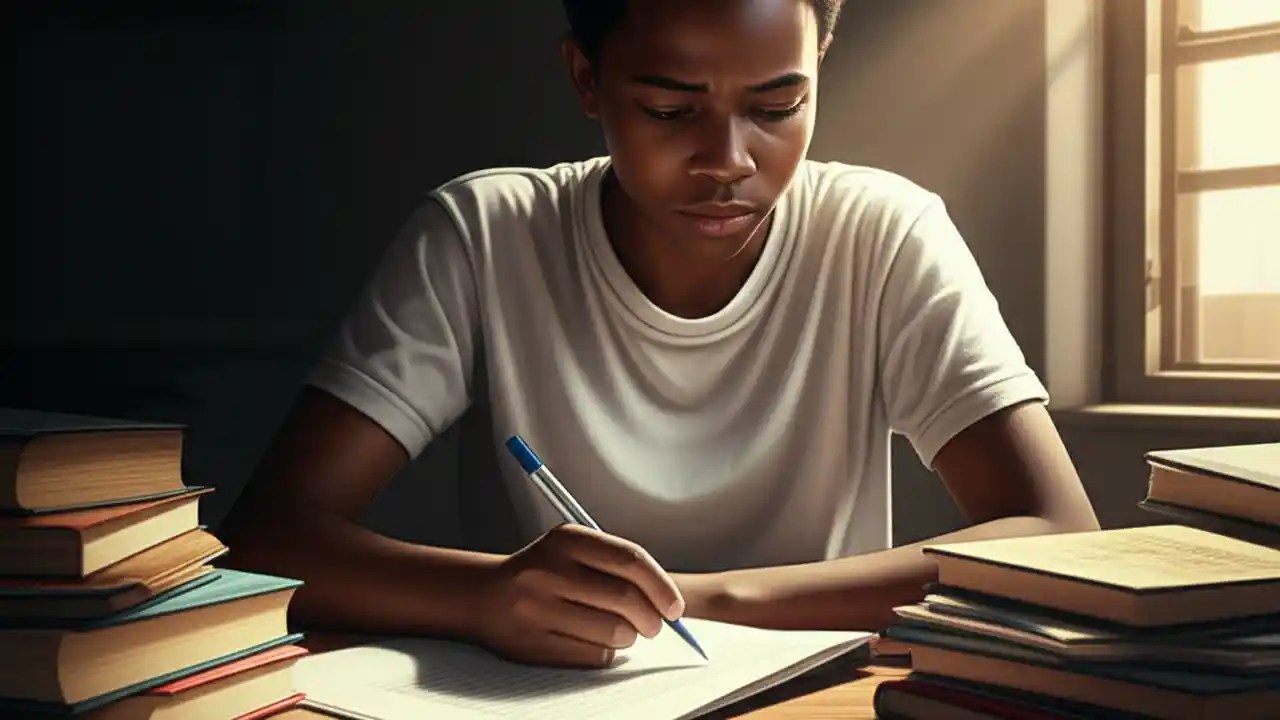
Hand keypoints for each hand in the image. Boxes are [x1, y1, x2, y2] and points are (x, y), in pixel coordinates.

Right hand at [475, 523, 684, 667]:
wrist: (483, 595)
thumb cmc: (543, 572)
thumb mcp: (573, 550)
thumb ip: (617, 565)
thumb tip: (668, 601)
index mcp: (566, 539)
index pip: (631, 560)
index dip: (662, 586)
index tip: (675, 607)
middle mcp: (550, 570)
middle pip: (627, 598)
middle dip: (652, 618)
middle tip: (655, 624)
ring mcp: (539, 608)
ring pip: (614, 631)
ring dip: (629, 636)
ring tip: (623, 631)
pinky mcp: (533, 643)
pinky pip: (593, 656)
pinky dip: (605, 652)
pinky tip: (594, 640)